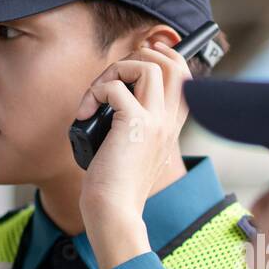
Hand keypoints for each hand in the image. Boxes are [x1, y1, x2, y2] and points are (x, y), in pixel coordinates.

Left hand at [75, 41, 190, 268]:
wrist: (115, 212)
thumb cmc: (116, 187)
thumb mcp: (131, 150)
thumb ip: (132, 125)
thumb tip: (111, 97)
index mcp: (170, 127)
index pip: (183, 77)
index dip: (162, 59)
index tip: (133, 63)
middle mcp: (168, 122)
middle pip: (173, 64)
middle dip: (141, 55)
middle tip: (115, 76)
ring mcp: (155, 122)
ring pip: (149, 66)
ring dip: (117, 69)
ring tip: (98, 93)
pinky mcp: (135, 124)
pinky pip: (115, 87)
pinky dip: (94, 93)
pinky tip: (85, 114)